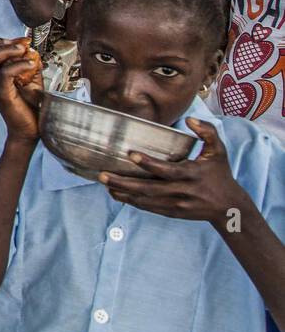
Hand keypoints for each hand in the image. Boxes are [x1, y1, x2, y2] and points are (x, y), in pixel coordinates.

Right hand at [0, 36, 42, 141]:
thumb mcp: (30, 77)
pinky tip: (31, 64)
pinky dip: (19, 64)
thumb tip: (32, 48)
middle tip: (17, 44)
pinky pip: (5, 73)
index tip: (16, 41)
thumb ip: (29, 62)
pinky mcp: (3, 95)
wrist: (29, 129)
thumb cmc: (29, 105)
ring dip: (7, 50)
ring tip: (23, 50)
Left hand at [102, 119, 247, 224]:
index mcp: (191, 174)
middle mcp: (181, 191)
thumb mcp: (219, 151)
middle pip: (149, 188)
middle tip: (103, 174)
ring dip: (123, 192)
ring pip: (145, 200)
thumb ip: (208, 132)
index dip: (149, 163)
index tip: (131, 154)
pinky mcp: (172, 212)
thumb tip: (190, 119)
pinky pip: (148, 207)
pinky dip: (131, 201)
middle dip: (124, 182)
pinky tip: (116, 193)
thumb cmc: (220, 175)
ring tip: (105, 183)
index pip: (167, 170)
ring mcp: (175, 204)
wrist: (229, 208)